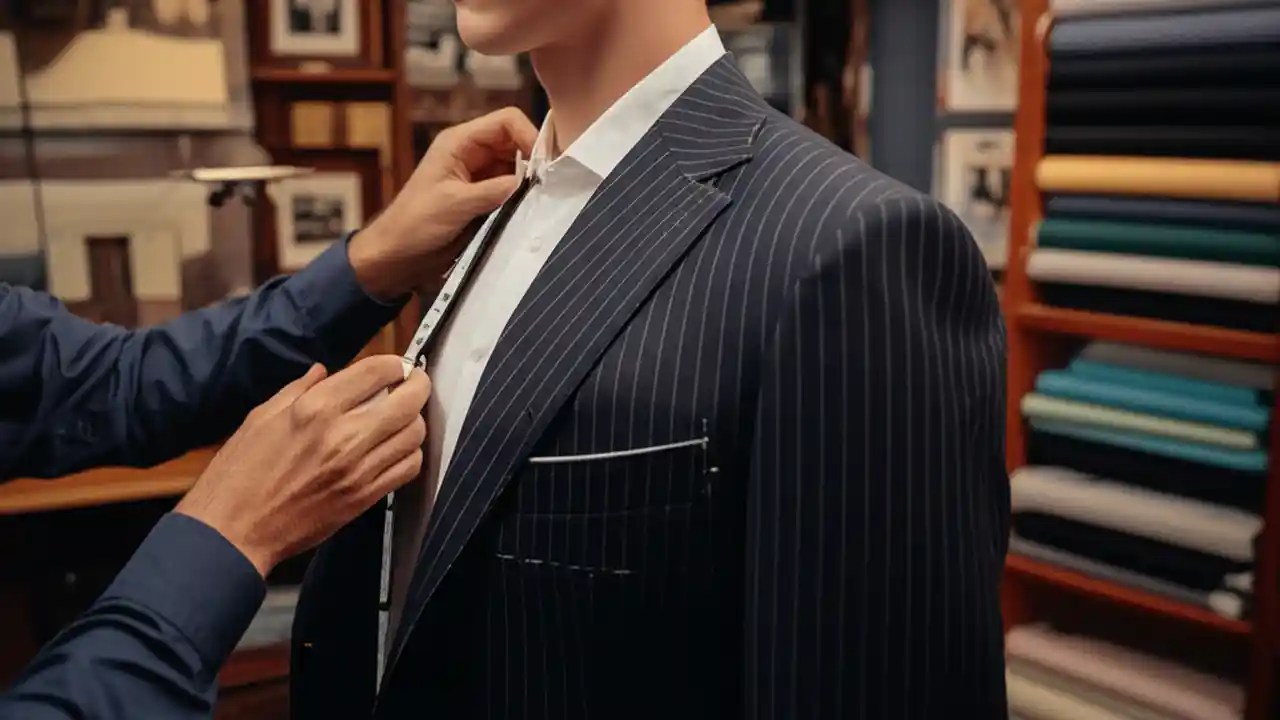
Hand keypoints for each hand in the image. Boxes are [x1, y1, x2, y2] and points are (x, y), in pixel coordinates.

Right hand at [175, 356, 430, 576]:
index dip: (395, 364)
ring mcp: (358, 469)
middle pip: (408, 401)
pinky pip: (408, 468)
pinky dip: (410, 454)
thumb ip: (298, 390)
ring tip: (403, 418)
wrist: (233, 531)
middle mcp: (343, 436)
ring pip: (414, 435)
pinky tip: (396, 449)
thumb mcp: (260, 418)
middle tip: (413, 383)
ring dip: (414, 420)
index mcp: (315, 409)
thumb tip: (324, 371)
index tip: (395, 367)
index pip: (377, 372)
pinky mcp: (365, 497)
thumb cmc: (238, 473)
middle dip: (418, 385)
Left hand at [349, 107, 538, 299]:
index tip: (543, 164)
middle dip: (534, 160)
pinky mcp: (484, 199)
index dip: (529, 135)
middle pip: (516, 143)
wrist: (396, 256)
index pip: (506, 121)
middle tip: (549, 184)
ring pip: (518, 168)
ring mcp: (479, 177)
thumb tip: (532, 182)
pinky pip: (512, 191)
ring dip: (530, 182)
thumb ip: (495, 190)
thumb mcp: (456, 204)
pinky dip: (523, 198)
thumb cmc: (414, 224)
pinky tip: (530, 210)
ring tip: (541, 199)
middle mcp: (472, 154)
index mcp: (460, 142)